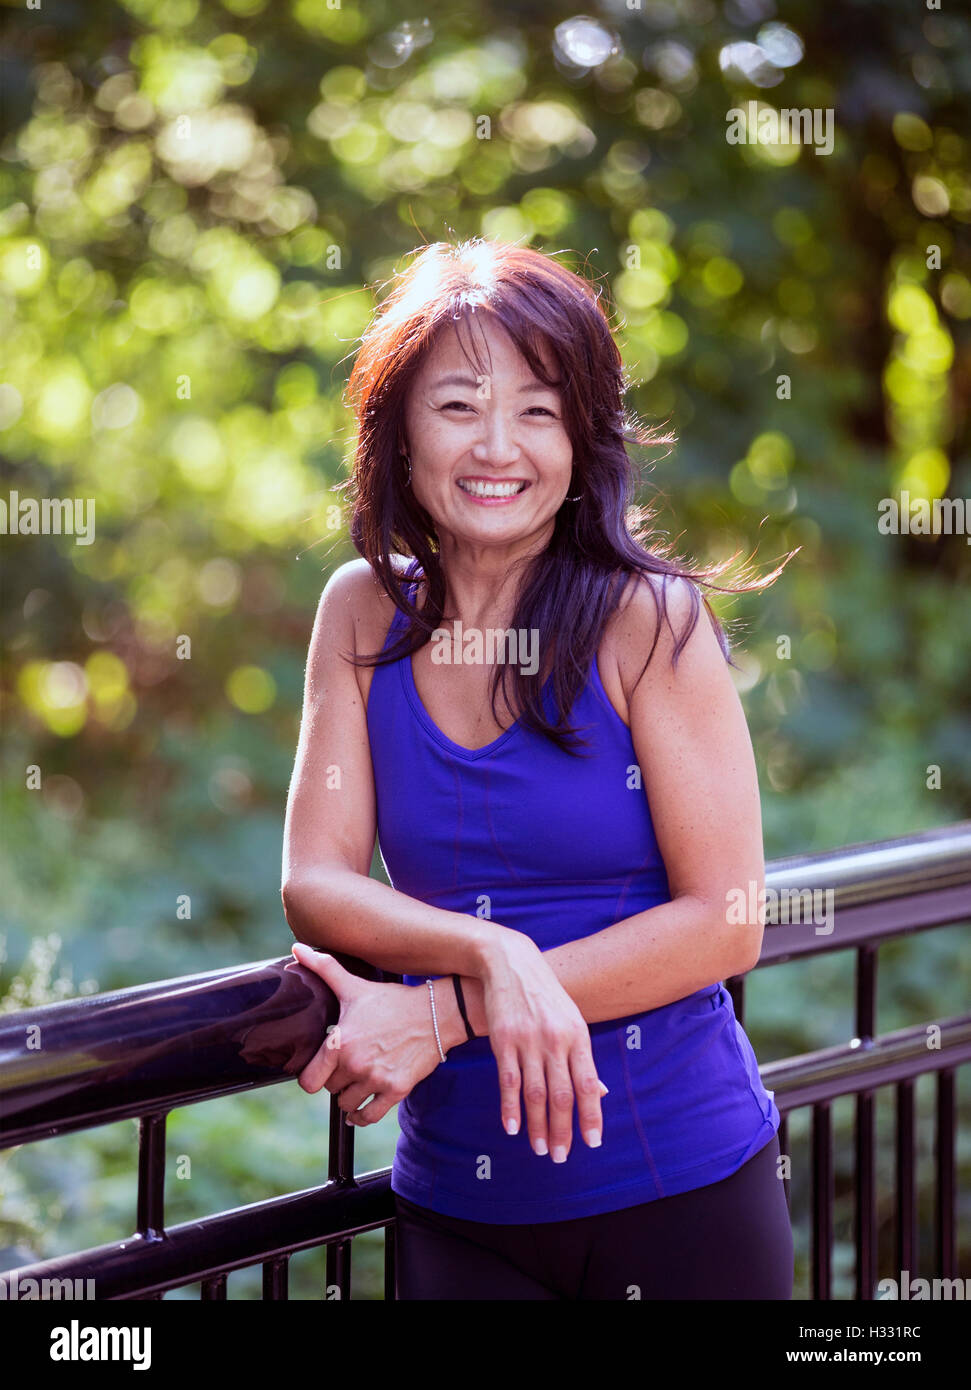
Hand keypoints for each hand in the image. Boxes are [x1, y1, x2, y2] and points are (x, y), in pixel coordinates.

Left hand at [288, 942, 443, 1124]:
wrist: (436, 1013)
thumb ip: (324, 968)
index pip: (308, 1080)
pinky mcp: (397, 1090)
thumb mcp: (355, 986)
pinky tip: (361, 1107)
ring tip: (356, 1082)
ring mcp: (377, 1079)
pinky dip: (362, 1116)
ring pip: (347, 1105)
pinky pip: (369, 1116)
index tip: (321, 1068)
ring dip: (350, 1097)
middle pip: (330, 1090)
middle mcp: (356, 1064)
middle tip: (346, 1067)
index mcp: (340, 1041)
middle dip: (335, 1081)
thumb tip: (296, 948)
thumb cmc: (393, 1001)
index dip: (313, 1075)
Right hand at [476, 933, 606, 1162]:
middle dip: (563, 1131)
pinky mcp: (504, 1040)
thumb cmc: (546, 995)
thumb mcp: (572, 1019)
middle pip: (562, 1095)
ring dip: (538, 1126)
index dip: (591, 1116)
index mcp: (578, 1036)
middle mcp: (556, 1040)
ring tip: (541, 1149)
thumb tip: (601, 1093)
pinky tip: (513, 1128)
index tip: (592, 1143)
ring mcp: (529, 1040)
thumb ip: (582, 1057)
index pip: (588, 1085)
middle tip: (561, 1157)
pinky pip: (508, 1081)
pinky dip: (510, 1108)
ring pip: (535, 1094)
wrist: (512, 962)